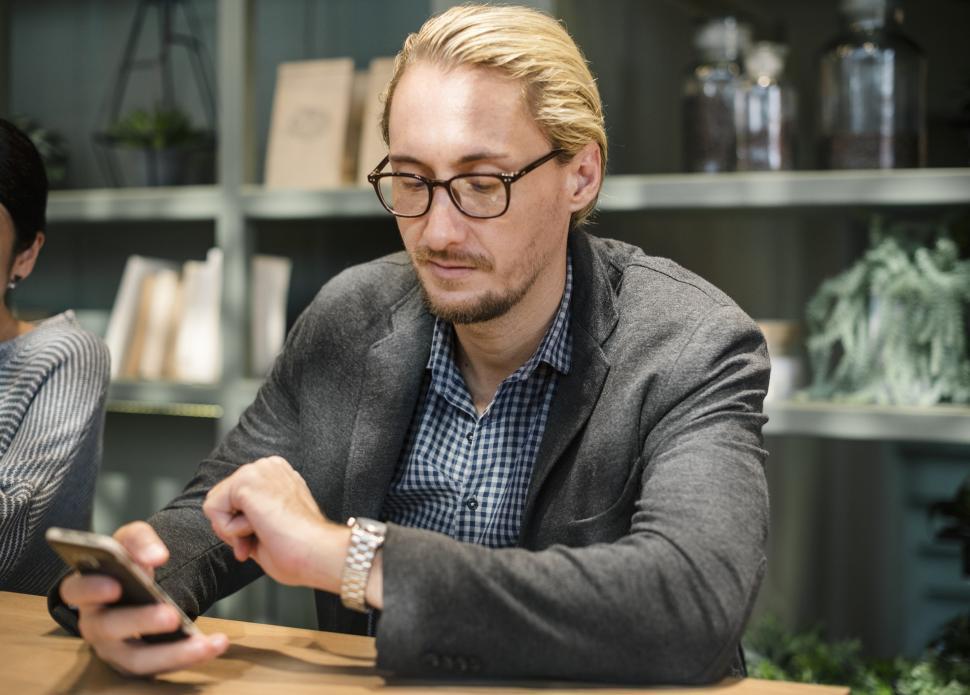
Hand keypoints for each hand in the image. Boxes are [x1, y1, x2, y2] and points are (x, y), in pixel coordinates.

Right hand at [59, 521, 227, 675]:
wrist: (142, 586)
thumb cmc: (128, 563)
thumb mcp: (131, 541)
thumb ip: (140, 540)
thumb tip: (156, 556)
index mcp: (87, 590)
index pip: (75, 591)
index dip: (91, 589)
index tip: (115, 585)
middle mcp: (96, 624)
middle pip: (108, 628)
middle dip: (141, 622)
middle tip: (171, 616)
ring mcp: (115, 649)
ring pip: (138, 659)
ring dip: (172, 653)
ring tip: (203, 644)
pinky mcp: (139, 663)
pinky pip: (162, 665)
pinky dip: (189, 656)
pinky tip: (215, 644)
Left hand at [203, 456, 342, 589]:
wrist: (316, 551)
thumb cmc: (302, 547)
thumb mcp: (269, 526)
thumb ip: (247, 518)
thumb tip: (221, 522)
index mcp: (278, 475)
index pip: (236, 499)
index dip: (242, 526)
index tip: (262, 538)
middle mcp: (268, 466)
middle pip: (222, 500)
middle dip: (234, 528)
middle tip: (255, 543)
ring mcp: (257, 470)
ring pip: (216, 504)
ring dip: (234, 529)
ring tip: (262, 533)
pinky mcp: (245, 481)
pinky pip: (213, 510)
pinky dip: (230, 530)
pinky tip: (258, 528)